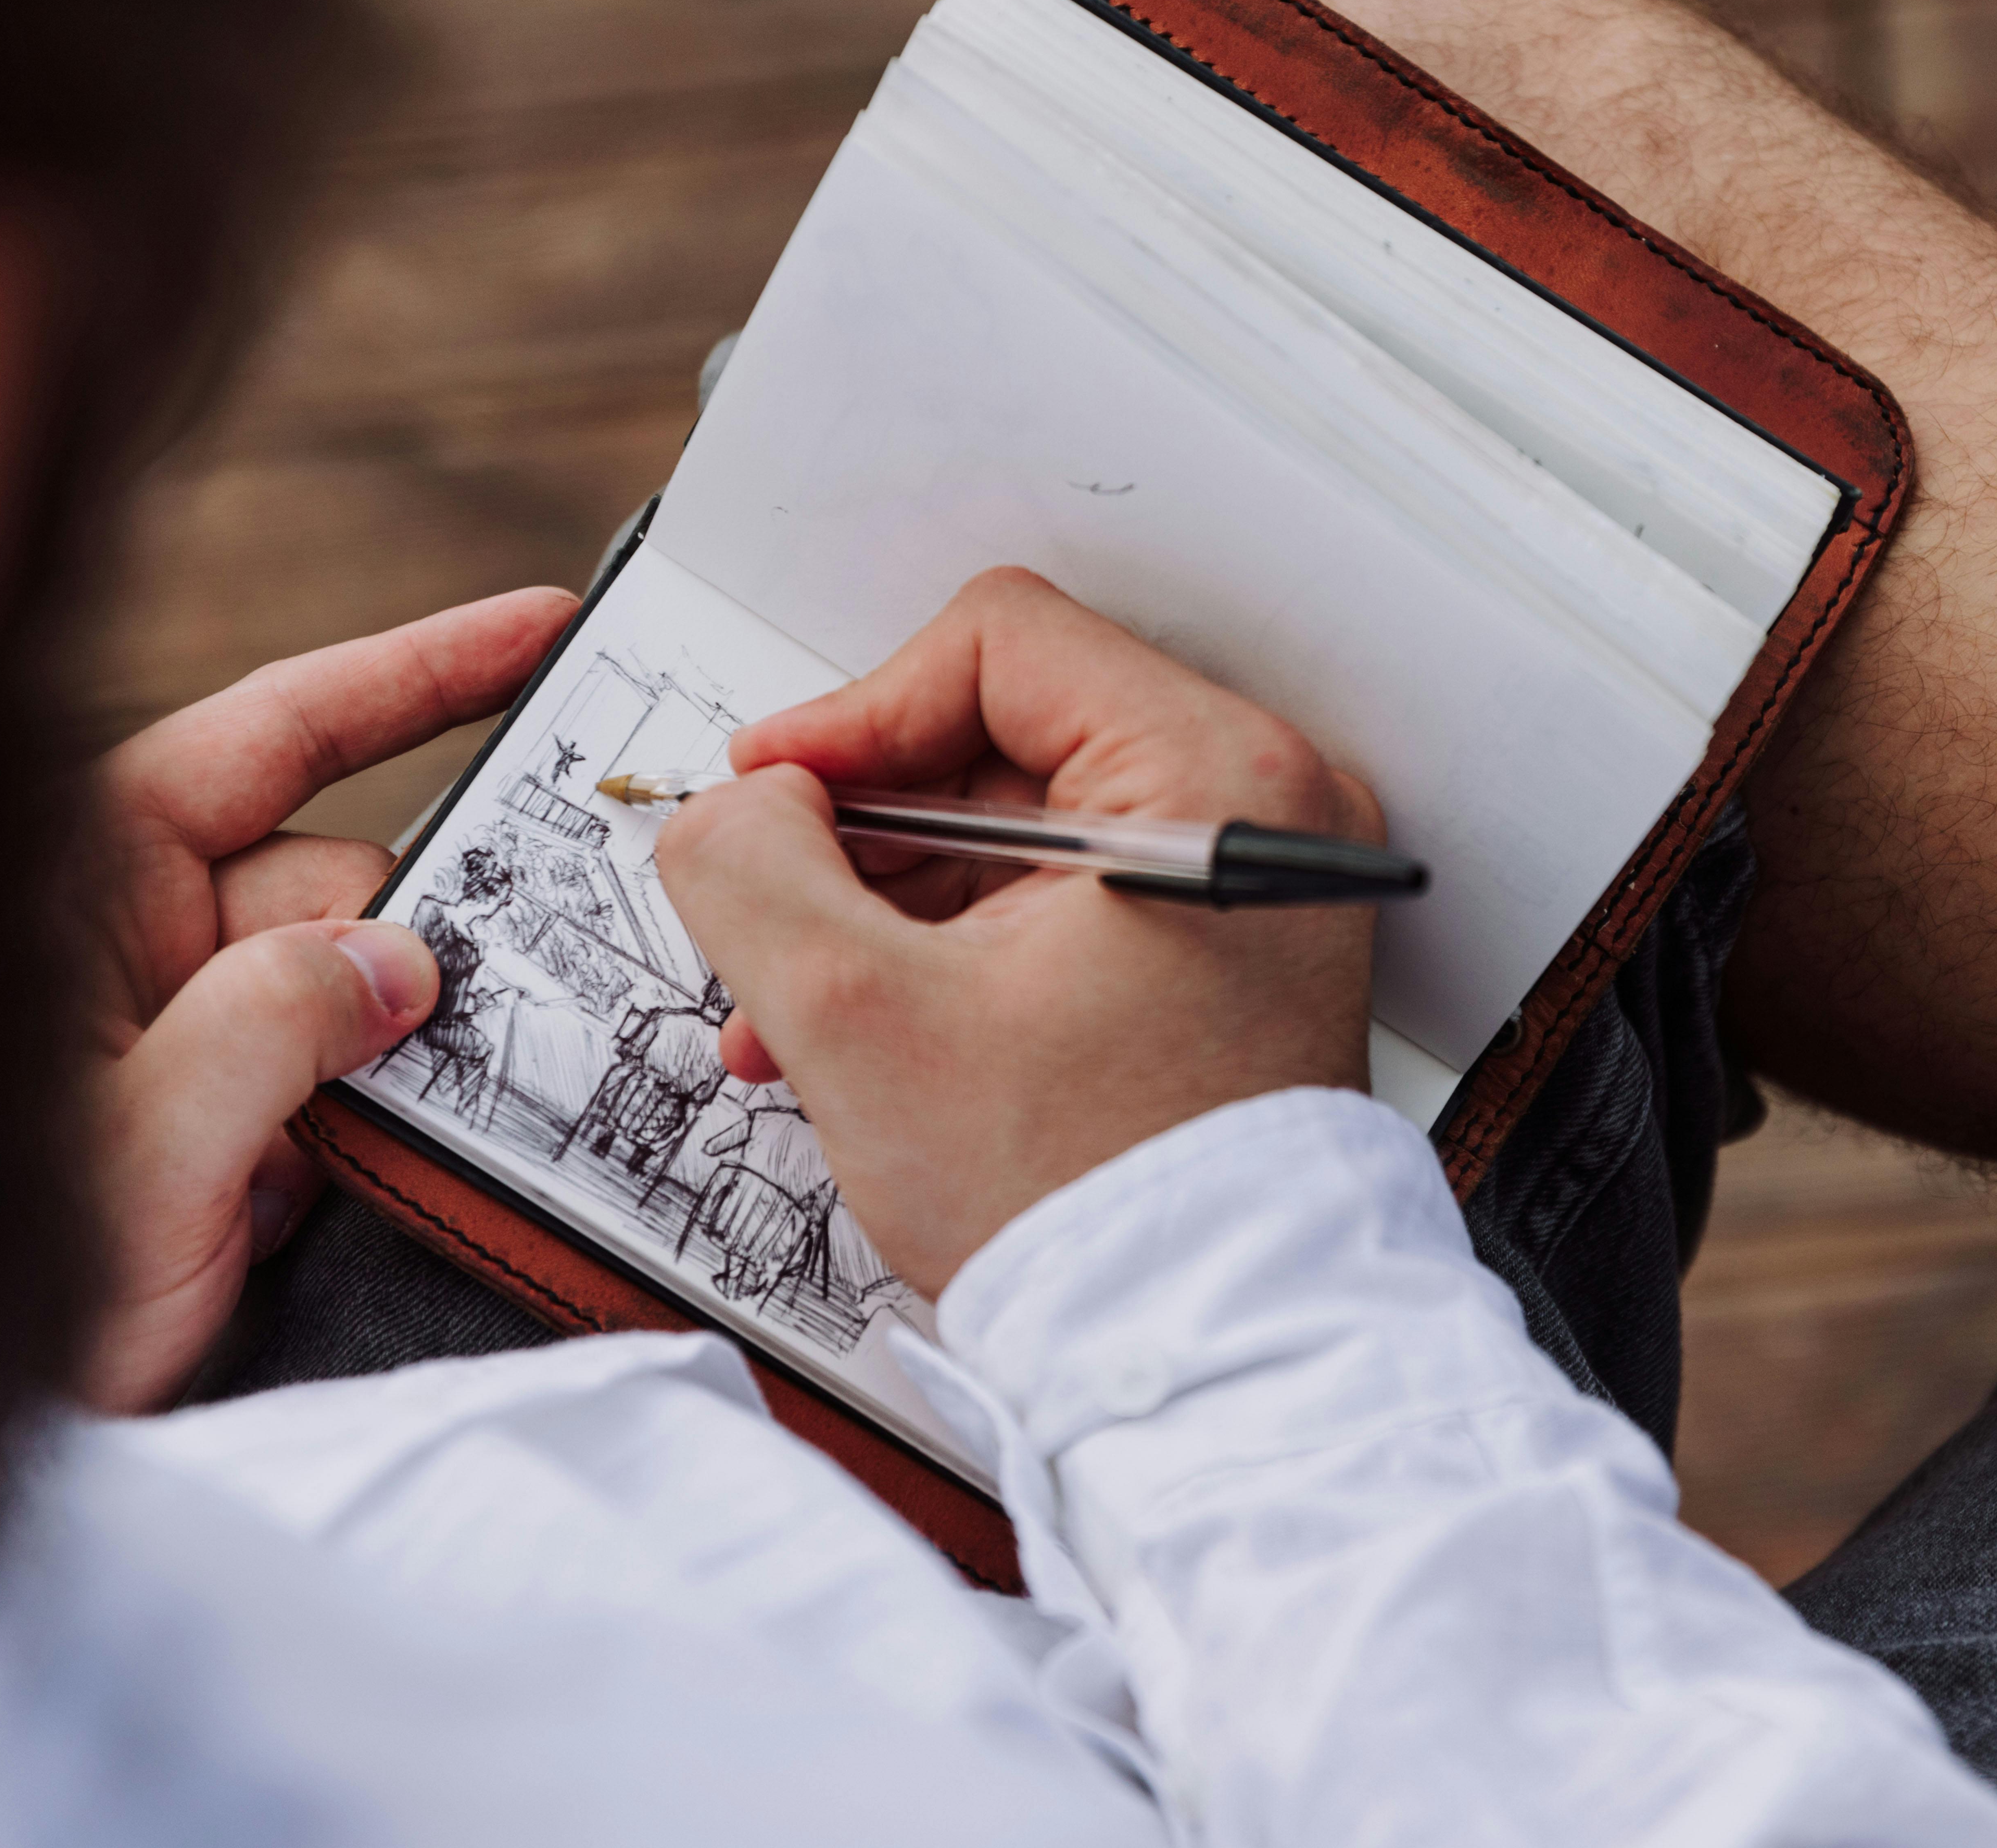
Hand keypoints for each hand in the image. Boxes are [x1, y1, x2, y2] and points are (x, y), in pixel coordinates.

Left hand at [80, 586, 577, 1410]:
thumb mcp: (137, 1143)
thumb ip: (273, 1026)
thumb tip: (406, 962)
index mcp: (92, 896)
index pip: (271, 739)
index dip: (413, 676)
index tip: (539, 632)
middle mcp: (141, 951)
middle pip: (340, 884)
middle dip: (433, 933)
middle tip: (548, 971)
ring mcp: (186, 1045)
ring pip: (360, 996)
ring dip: (419, 1056)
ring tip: (464, 1113)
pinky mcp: (225, 1140)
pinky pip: (350, 1095)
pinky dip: (395, 1135)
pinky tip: (387, 1188)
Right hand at [657, 568, 1378, 1295]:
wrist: (1196, 1354)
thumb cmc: (1089, 1206)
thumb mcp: (860, 1014)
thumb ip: (755, 869)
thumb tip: (736, 806)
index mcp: (1216, 780)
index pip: (997, 641)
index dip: (855, 713)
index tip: (778, 792)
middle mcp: (1261, 809)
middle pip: (1001, 736)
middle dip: (860, 838)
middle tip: (773, 919)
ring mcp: (1246, 885)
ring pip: (1016, 830)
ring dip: (888, 910)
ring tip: (800, 1010)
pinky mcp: (1222, 953)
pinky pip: (1061, 900)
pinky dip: (958, 951)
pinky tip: (876, 1032)